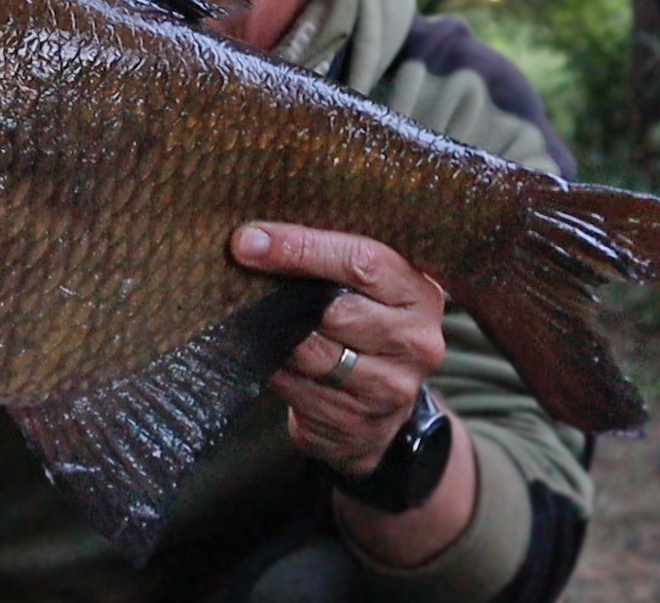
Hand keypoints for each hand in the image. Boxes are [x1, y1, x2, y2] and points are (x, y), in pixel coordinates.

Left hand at [230, 221, 446, 477]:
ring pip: (311, 353)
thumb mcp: (364, 285)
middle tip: (240, 279)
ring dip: (273, 334)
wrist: (380, 404)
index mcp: (419, 293)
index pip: (362, 262)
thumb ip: (328, 256)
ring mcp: (390, 388)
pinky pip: (296, 389)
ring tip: (251, 317)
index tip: (248, 241)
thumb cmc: (361, 321)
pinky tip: (264, 356)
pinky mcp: (357, 423)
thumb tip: (254, 236)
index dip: (300, 248)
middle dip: (282, 295)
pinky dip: (272, 369)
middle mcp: (415, 342)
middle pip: (334, 311)